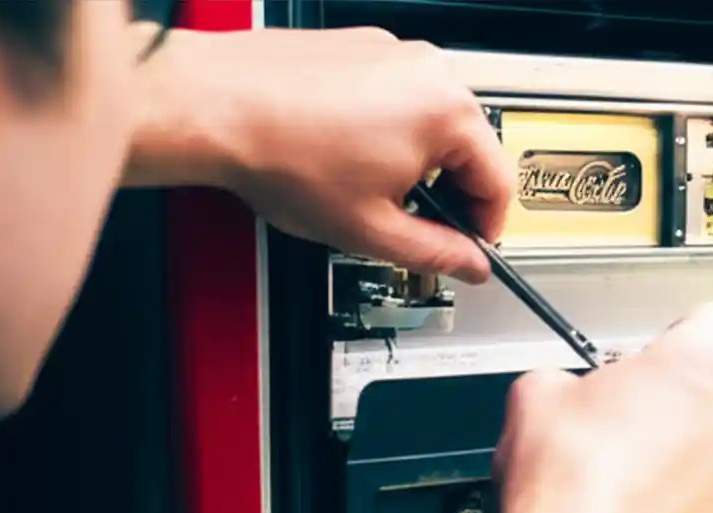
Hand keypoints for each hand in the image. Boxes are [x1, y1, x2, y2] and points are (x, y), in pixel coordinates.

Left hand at [128, 28, 512, 282]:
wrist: (213, 107)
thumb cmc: (281, 154)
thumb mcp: (372, 230)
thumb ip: (436, 254)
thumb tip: (468, 264)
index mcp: (450, 113)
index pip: (500, 182)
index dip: (486, 229)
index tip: (468, 248)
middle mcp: (431, 71)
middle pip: (469, 149)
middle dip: (448, 193)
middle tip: (416, 227)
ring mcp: (396, 53)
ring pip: (432, 123)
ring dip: (416, 163)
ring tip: (369, 190)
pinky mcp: (363, 48)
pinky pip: (397, 98)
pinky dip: (385, 131)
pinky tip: (346, 157)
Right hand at [493, 299, 712, 512]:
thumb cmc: (567, 484)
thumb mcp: (537, 394)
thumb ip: (568, 377)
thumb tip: (565, 392)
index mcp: (695, 364)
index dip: (689, 330)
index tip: (662, 348)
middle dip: (674, 397)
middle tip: (623, 417)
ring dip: (682, 449)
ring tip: (623, 471)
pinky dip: (684, 495)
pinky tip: (635, 506)